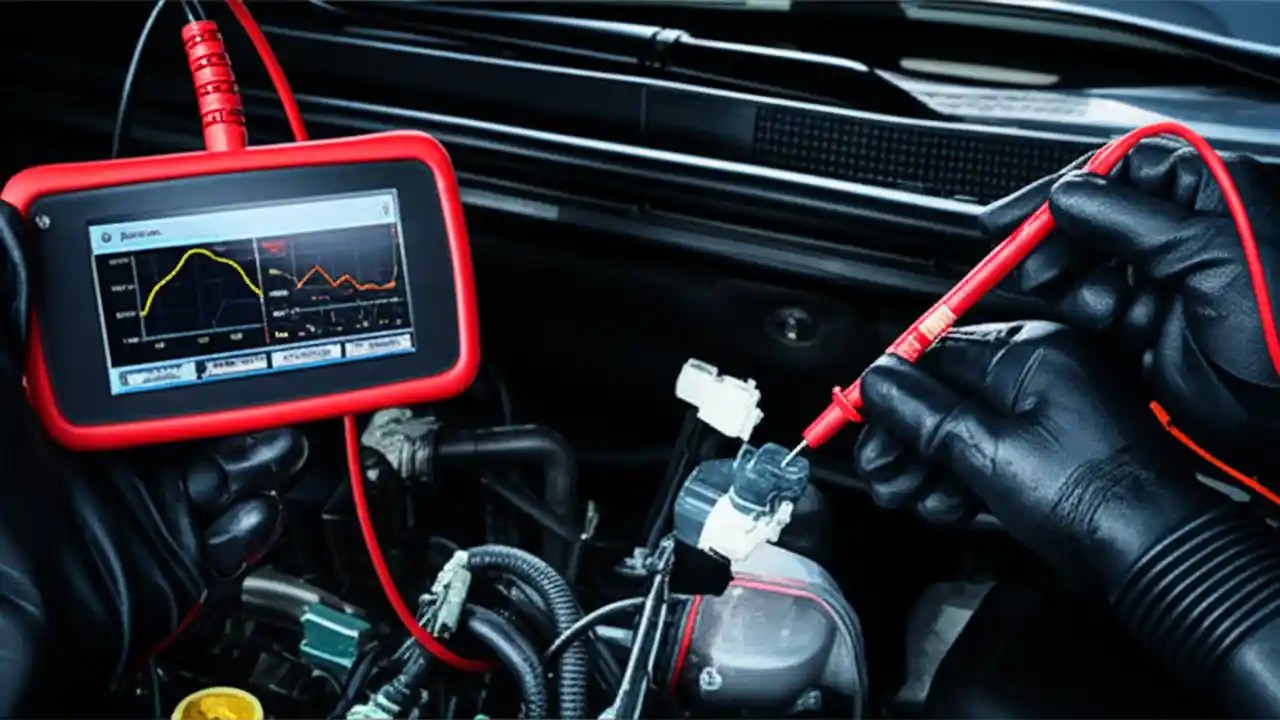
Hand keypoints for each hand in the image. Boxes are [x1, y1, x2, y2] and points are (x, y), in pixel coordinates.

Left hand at [0, 203, 306, 714]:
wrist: (6, 650)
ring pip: (234, 463)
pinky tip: (252, 511)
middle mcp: (113, 458)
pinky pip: (239, 532)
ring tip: (274, 447)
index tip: (218, 285)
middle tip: (271, 370)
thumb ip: (2, 319)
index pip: (139, 349)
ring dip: (264, 452)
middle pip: (203, 403)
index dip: (181, 319)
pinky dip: (256, 520)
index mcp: (66, 415)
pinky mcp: (181, 561)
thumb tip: (8, 229)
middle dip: (244, 391)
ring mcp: (151, 510)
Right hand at [854, 321, 1222, 591]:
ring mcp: (1049, 414)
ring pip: (963, 430)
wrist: (1153, 558)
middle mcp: (1043, 373)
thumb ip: (924, 413)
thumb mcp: (986, 451)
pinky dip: (960, 481)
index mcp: (1034, 351)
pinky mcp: (1051, 453)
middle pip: (946, 396)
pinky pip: (989, 454)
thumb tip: (878, 381)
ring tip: (907, 498)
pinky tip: (943, 507)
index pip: (937, 355)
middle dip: (905, 441)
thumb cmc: (1092, 499)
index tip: (861, 421)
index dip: (892, 394)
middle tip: (880, 474)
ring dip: (926, 468)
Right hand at [981, 140, 1279, 473]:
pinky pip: (1092, 311)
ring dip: (1074, 285)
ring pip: (1085, 267)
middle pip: (1091, 220)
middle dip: (1055, 244)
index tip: (1016, 216)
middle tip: (1023, 264)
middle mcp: (1182, 233)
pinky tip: (1102, 325)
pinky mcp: (1145, 328)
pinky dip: (1086, 318)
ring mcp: (1162, 281)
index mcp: (1209, 196)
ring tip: (1094, 306)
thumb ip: (1130, 220)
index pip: (1118, 170)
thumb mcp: (1210, 256)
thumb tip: (1067, 195)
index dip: (1062, 190)